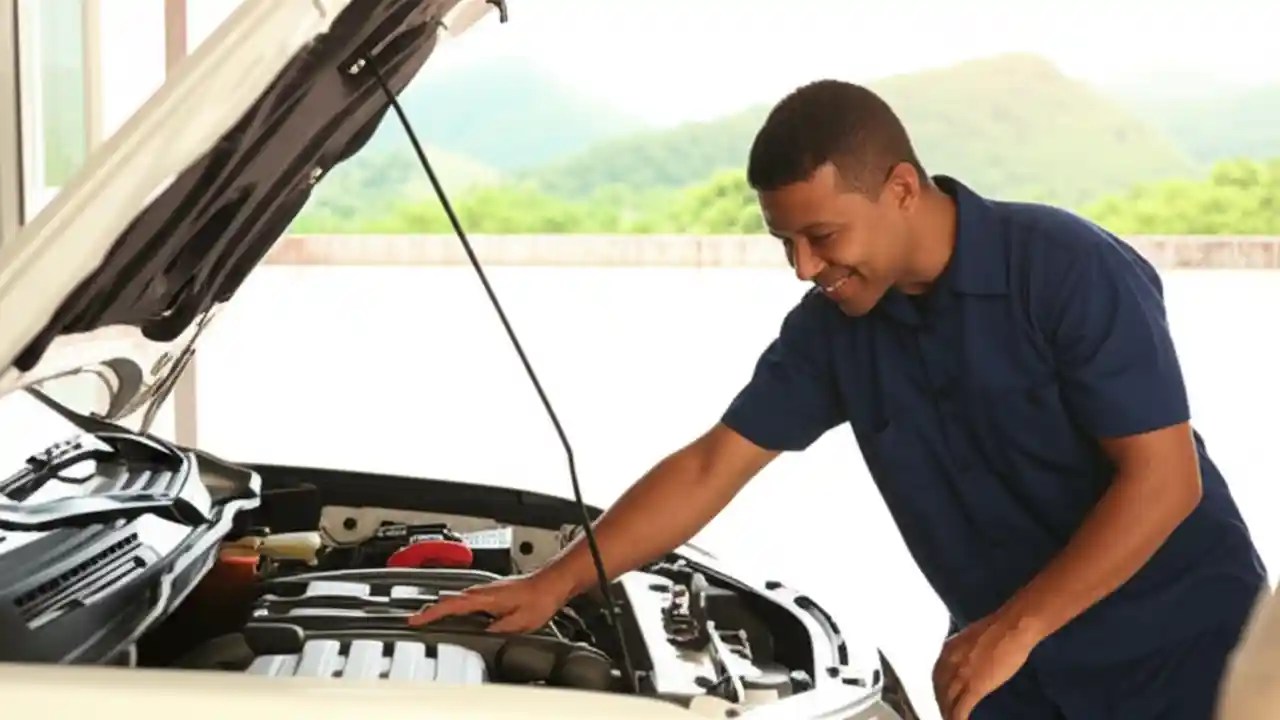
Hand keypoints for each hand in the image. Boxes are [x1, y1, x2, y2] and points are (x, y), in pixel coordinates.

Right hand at [406, 570, 575, 633]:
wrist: (553, 583)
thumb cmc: (540, 598)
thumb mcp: (519, 623)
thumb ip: (497, 630)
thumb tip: (482, 636)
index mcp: (485, 597)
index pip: (451, 605)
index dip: (431, 613)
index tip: (415, 619)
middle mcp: (483, 591)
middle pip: (449, 600)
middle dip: (430, 610)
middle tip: (415, 620)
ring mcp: (487, 590)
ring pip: (457, 599)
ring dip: (442, 608)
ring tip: (428, 618)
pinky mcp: (493, 592)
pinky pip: (467, 599)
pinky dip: (455, 606)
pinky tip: (455, 613)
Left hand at [932, 611, 1040, 719]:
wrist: (1012, 627)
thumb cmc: (1000, 628)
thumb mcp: (972, 637)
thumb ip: (965, 650)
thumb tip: (966, 658)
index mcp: (949, 648)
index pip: (938, 673)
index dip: (939, 687)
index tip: (942, 695)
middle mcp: (950, 661)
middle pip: (940, 688)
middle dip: (941, 701)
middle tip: (945, 711)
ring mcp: (961, 674)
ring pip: (948, 700)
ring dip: (947, 713)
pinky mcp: (975, 686)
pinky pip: (961, 708)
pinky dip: (957, 718)